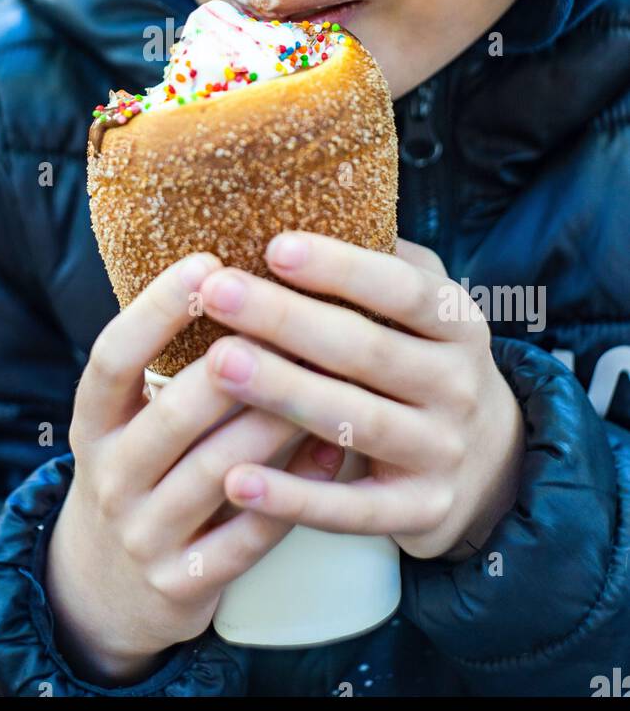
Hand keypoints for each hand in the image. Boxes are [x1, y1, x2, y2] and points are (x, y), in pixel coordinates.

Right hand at [46, 252, 344, 685]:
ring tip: (328, 378)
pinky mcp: (183, 582)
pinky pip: (248, 536)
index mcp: (92, 423)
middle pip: (173, 413)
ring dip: (275, 421)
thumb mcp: (131, 420)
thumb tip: (253, 278)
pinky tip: (332, 454)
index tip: (205, 262)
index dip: (155, 310)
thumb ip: (173, 364)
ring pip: (218, 472)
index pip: (112, 357)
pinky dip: (293, 493)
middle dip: (236, 363)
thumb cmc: (143, 472)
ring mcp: (144, 534)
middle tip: (292, 317)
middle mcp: (110, 476)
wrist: (108, 591)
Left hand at [196, 232, 526, 561]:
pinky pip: (351, 509)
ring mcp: (442, 452)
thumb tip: (301, 198)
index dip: (342, 268)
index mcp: (458, 324)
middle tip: (219, 292)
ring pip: (355, 422)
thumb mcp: (425, 310)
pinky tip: (236, 480)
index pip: (403, 290)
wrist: (491, 467)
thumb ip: (381, 263)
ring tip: (218, 365)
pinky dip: (294, 498)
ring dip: (283, 393)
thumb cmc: (426, 363)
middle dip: (287, 321)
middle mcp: (459, 386)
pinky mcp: (422, 512)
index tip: (275, 246)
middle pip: (366, 351)